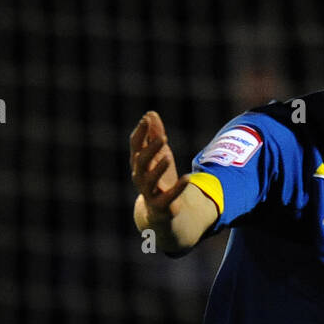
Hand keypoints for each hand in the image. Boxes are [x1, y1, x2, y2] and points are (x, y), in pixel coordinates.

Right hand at [130, 110, 190, 233]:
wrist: (160, 210)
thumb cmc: (159, 178)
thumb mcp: (159, 155)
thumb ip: (156, 136)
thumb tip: (151, 114)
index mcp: (138, 163)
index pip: (135, 146)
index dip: (140, 133)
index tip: (146, 119)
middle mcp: (140, 176)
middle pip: (141, 161)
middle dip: (151, 149)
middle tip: (162, 138)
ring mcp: (149, 192)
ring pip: (150, 179)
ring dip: (159, 168)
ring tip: (168, 156)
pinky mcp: (161, 205)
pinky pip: (169, 196)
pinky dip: (178, 188)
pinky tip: (187, 178)